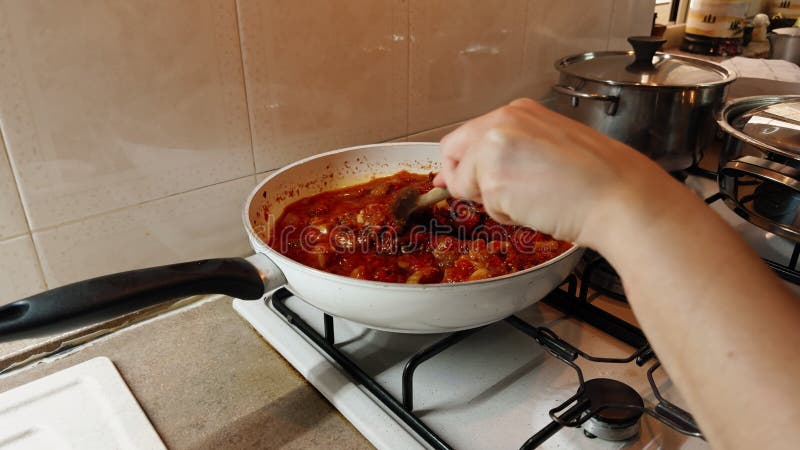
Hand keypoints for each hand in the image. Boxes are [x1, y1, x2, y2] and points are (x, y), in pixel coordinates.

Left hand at [433, 98, 676, 245]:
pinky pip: (484, 207)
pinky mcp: (493, 179)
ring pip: (465, 184)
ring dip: (493, 201)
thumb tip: (450, 174)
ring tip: (535, 198)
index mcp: (517, 111)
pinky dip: (506, 215)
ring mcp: (493, 148)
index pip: (467, 137)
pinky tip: (537, 207)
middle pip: (452, 154)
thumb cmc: (594, 179)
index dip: (466, 164)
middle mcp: (500, 122)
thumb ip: (504, 152)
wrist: (618, 196)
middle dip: (470, 180)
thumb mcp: (546, 146)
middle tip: (511, 193)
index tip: (475, 180)